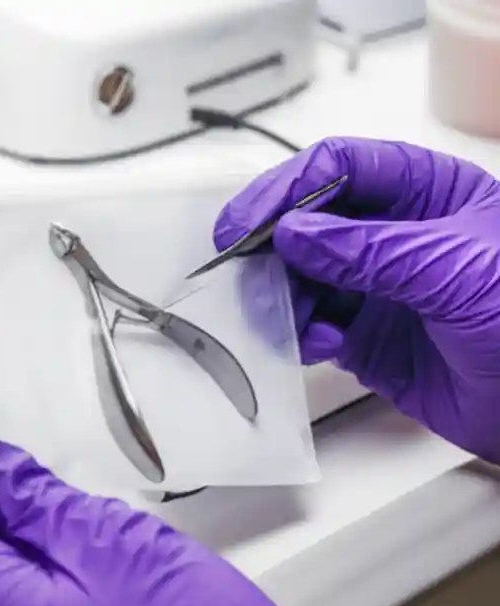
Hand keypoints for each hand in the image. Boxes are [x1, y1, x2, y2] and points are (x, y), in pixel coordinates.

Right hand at [216, 138, 499, 461]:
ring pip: (301, 276)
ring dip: (284, 297)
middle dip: (274, 247)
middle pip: (308, 222)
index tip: (249, 224)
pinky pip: (310, 325)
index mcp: (427, 193)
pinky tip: (317, 344)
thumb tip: (295, 234)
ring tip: (292, 318)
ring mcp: (380, 287)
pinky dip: (300, 335)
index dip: (287, 190)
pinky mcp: (368, 338)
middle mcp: (397, 235)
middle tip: (244, 271)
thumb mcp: (453, 269)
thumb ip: (367, 250)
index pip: (339, 168)